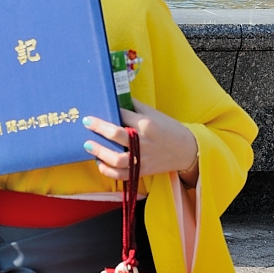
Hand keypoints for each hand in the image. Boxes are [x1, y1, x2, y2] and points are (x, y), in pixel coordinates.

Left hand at [81, 100, 198, 183]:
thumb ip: (135, 107)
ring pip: (117, 159)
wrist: (187, 150)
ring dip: (100, 152)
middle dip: (99, 129)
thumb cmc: (168, 129)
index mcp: (146, 124)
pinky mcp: (142, 171)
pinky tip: (99, 163)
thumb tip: (116, 97)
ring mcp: (143, 158)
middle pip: (117, 135)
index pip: (122, 115)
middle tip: (86, 123)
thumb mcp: (154, 114)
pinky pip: (122, 175)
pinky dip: (109, 171)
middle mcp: (143, 141)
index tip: (94, 111)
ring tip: (88, 145)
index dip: (107, 112)